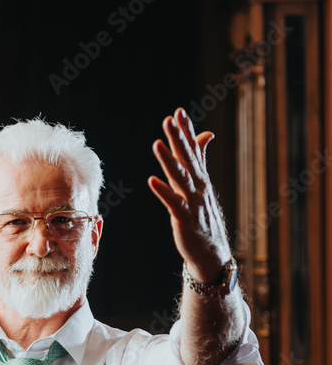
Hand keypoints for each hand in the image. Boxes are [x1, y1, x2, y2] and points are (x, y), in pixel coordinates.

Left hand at [148, 107, 230, 282]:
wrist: (212, 252)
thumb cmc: (203, 218)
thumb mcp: (201, 187)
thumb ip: (199, 160)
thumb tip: (204, 135)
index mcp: (200, 179)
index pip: (193, 150)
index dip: (187, 131)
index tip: (179, 112)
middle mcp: (198, 187)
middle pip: (187, 159)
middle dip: (179, 139)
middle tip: (170, 119)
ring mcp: (193, 203)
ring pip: (180, 178)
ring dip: (169, 160)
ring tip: (157, 143)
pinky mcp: (185, 220)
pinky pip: (173, 203)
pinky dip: (163, 192)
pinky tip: (152, 180)